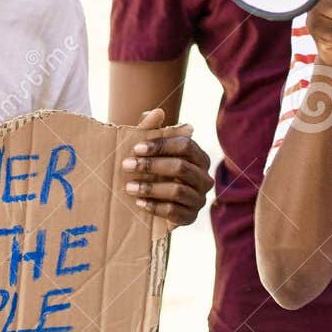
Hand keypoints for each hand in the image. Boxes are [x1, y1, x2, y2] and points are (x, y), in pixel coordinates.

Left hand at [122, 107, 213, 229]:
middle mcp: (204, 178)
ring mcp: (199, 199)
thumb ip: (150, 129)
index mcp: (199, 157)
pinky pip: (174, 212)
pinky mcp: (190, 218)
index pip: (186, 146)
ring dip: (151, 188)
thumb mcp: (147, 149)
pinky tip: (139, 203)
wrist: (148, 202)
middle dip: (152, 165)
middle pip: (181, 167)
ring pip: (178, 190)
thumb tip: (157, 113)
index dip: (162, 145)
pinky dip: (155, 207)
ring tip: (129, 187)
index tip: (136, 148)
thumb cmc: (150, 170)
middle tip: (127, 165)